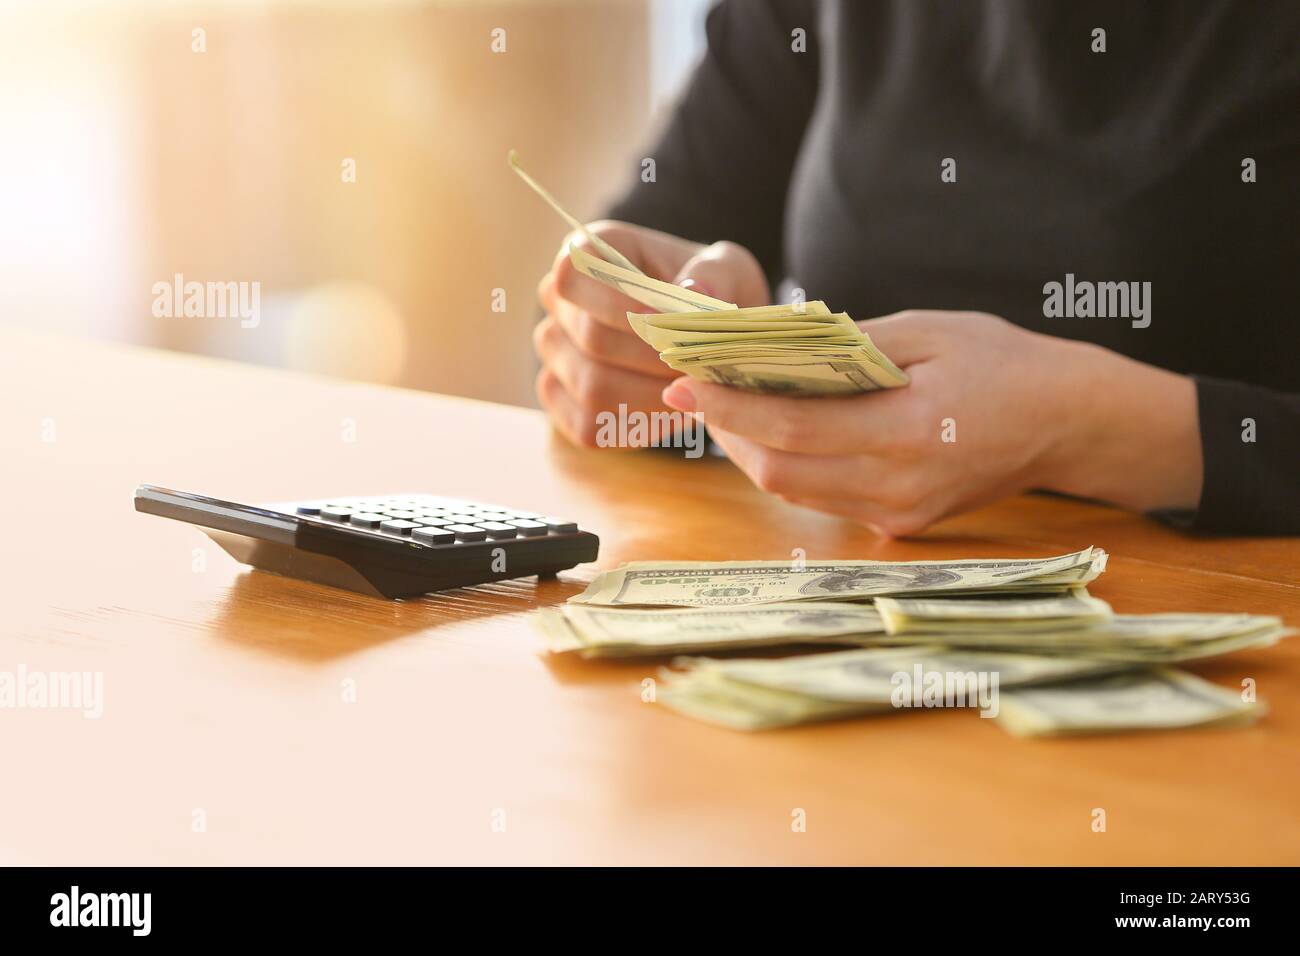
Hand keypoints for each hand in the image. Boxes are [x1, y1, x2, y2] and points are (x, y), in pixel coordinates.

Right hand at [534, 220, 767, 445]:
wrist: (705, 337)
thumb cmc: (712, 295)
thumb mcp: (729, 271)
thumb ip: (715, 274)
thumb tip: (693, 290)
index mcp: (589, 253)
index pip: (574, 276)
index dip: (617, 303)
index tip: (669, 323)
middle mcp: (560, 301)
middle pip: (592, 338)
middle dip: (653, 359)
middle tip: (700, 368)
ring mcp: (554, 351)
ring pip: (592, 387)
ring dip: (652, 397)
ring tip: (694, 392)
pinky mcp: (561, 398)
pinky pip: (588, 425)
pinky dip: (637, 426)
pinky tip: (672, 413)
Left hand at [661, 310, 1202, 535]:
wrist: (1068, 423)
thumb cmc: (1002, 363)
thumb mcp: (928, 332)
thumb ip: (848, 345)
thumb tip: (770, 347)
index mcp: (908, 432)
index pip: (791, 426)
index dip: (728, 406)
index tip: (682, 383)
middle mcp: (897, 486)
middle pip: (779, 472)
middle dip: (728, 432)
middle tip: (695, 391)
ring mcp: (899, 514)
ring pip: (795, 492)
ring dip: (753, 451)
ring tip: (727, 406)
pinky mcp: (900, 525)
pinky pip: (824, 499)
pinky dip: (791, 464)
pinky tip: (778, 430)